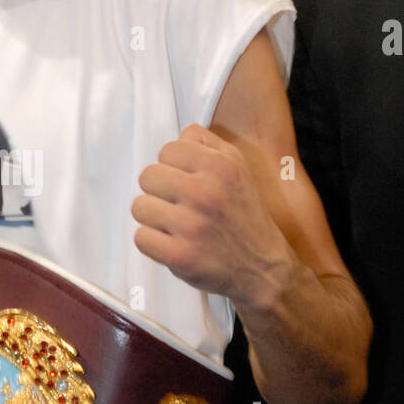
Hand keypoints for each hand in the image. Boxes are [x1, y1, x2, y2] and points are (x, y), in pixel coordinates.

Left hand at [132, 124, 292, 311]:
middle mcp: (207, 193)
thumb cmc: (244, 215)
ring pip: (139, 207)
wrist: (264, 268)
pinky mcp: (181, 256)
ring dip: (153, 218)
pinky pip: (141, 237)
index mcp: (221, 167)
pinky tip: (172, 243)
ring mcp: (192, 226)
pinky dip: (153, 242)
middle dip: (159, 191)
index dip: (172, 166)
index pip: (167, 150)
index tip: (185, 181)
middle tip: (177, 205)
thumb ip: (208, 144)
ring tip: (175, 225)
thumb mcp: (238, 168)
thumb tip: (180, 135)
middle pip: (147, 176)